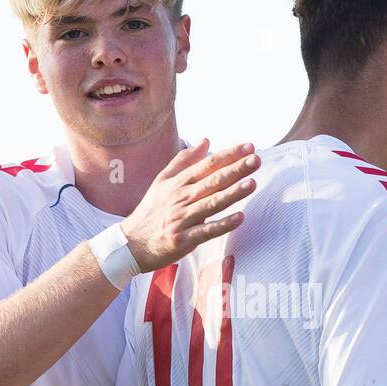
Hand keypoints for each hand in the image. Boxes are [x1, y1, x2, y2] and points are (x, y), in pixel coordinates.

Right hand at [120, 139, 258, 271]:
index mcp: (178, 183)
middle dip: (235, 169)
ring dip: (233, 194)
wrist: (130, 244)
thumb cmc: (150, 211)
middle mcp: (180, 198)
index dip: (229, 155)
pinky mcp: (182, 240)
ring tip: (253, 183)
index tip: (249, 147)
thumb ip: (184, 160)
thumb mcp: (162, 181)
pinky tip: (240, 218)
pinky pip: (206, 231)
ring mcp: (181, 219)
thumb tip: (206, 140)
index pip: (207, 164)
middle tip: (256, 159)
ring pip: (211, 204)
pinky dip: (223, 224)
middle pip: (212, 181)